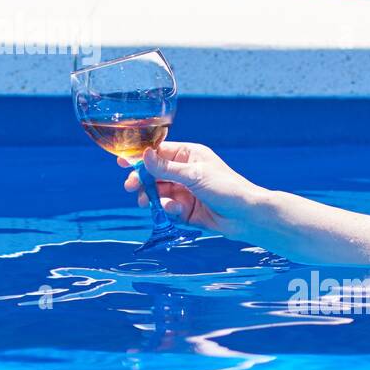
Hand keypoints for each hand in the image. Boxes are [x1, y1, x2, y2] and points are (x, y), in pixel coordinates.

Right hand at [120, 142, 261, 238]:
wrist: (246, 216)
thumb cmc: (226, 187)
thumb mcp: (193, 175)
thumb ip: (166, 168)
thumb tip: (144, 155)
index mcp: (189, 155)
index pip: (159, 153)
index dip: (141, 157)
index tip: (122, 162)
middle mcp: (185, 172)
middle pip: (155, 174)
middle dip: (143, 181)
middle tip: (131, 187)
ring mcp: (186, 192)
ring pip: (159, 193)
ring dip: (154, 198)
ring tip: (149, 204)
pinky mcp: (187, 211)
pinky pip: (169, 209)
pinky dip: (168, 210)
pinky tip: (176, 212)